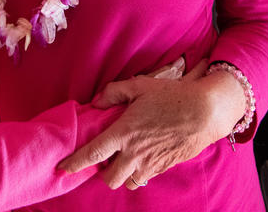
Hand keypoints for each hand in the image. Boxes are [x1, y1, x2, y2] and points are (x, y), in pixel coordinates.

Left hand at [57, 61, 246, 189]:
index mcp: (124, 133)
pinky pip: (145, 177)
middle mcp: (134, 153)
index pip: (92, 154)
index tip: (62, 168)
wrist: (205, 111)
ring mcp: (150, 163)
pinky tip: (142, 157)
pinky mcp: (164, 167)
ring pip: (128, 182)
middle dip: (102, 173)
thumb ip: (114, 92)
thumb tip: (96, 102)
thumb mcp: (140, 86)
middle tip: (103, 159)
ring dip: (122, 174)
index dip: (74, 163)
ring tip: (124, 159)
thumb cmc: (171, 96)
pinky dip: (139, 172)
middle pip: (108, 179)